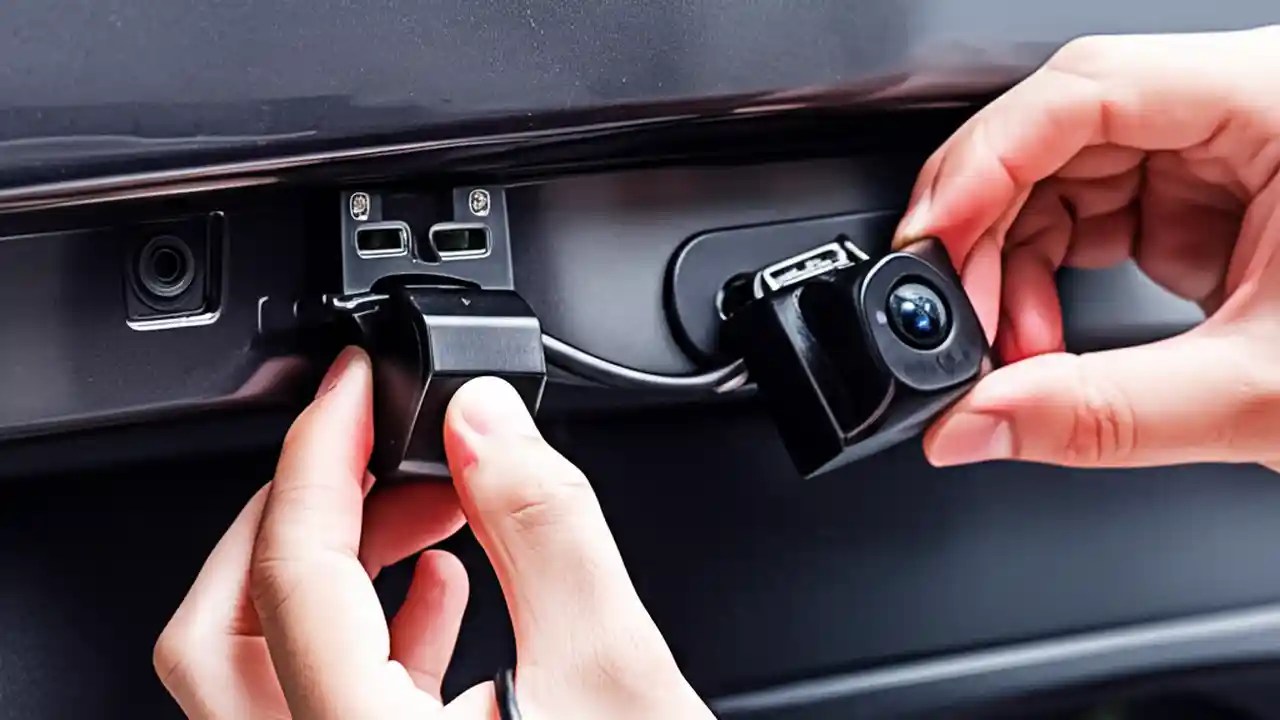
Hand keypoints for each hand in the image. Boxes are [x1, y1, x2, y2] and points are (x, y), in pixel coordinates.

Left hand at [154, 347, 712, 718]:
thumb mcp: (618, 680)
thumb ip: (547, 534)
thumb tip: (487, 426)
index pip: (292, 573)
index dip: (320, 456)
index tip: (353, 389)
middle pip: (228, 630)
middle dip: (302, 515)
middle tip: (381, 452)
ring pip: (263, 670)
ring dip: (332, 572)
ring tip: (425, 514)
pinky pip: (316, 706)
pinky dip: (363, 634)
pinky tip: (442, 597)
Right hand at [893, 25, 1279, 470]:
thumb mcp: (1265, 391)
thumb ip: (1103, 414)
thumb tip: (975, 422)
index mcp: (1279, 102)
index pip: (1087, 90)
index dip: (986, 162)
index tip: (931, 241)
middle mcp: (1245, 111)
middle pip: (1058, 136)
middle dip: (989, 234)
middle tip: (956, 320)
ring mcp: (1223, 156)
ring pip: (1063, 182)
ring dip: (1013, 271)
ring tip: (1017, 355)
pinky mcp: (1208, 205)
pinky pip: (1093, 222)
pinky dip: (1050, 284)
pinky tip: (1048, 342)